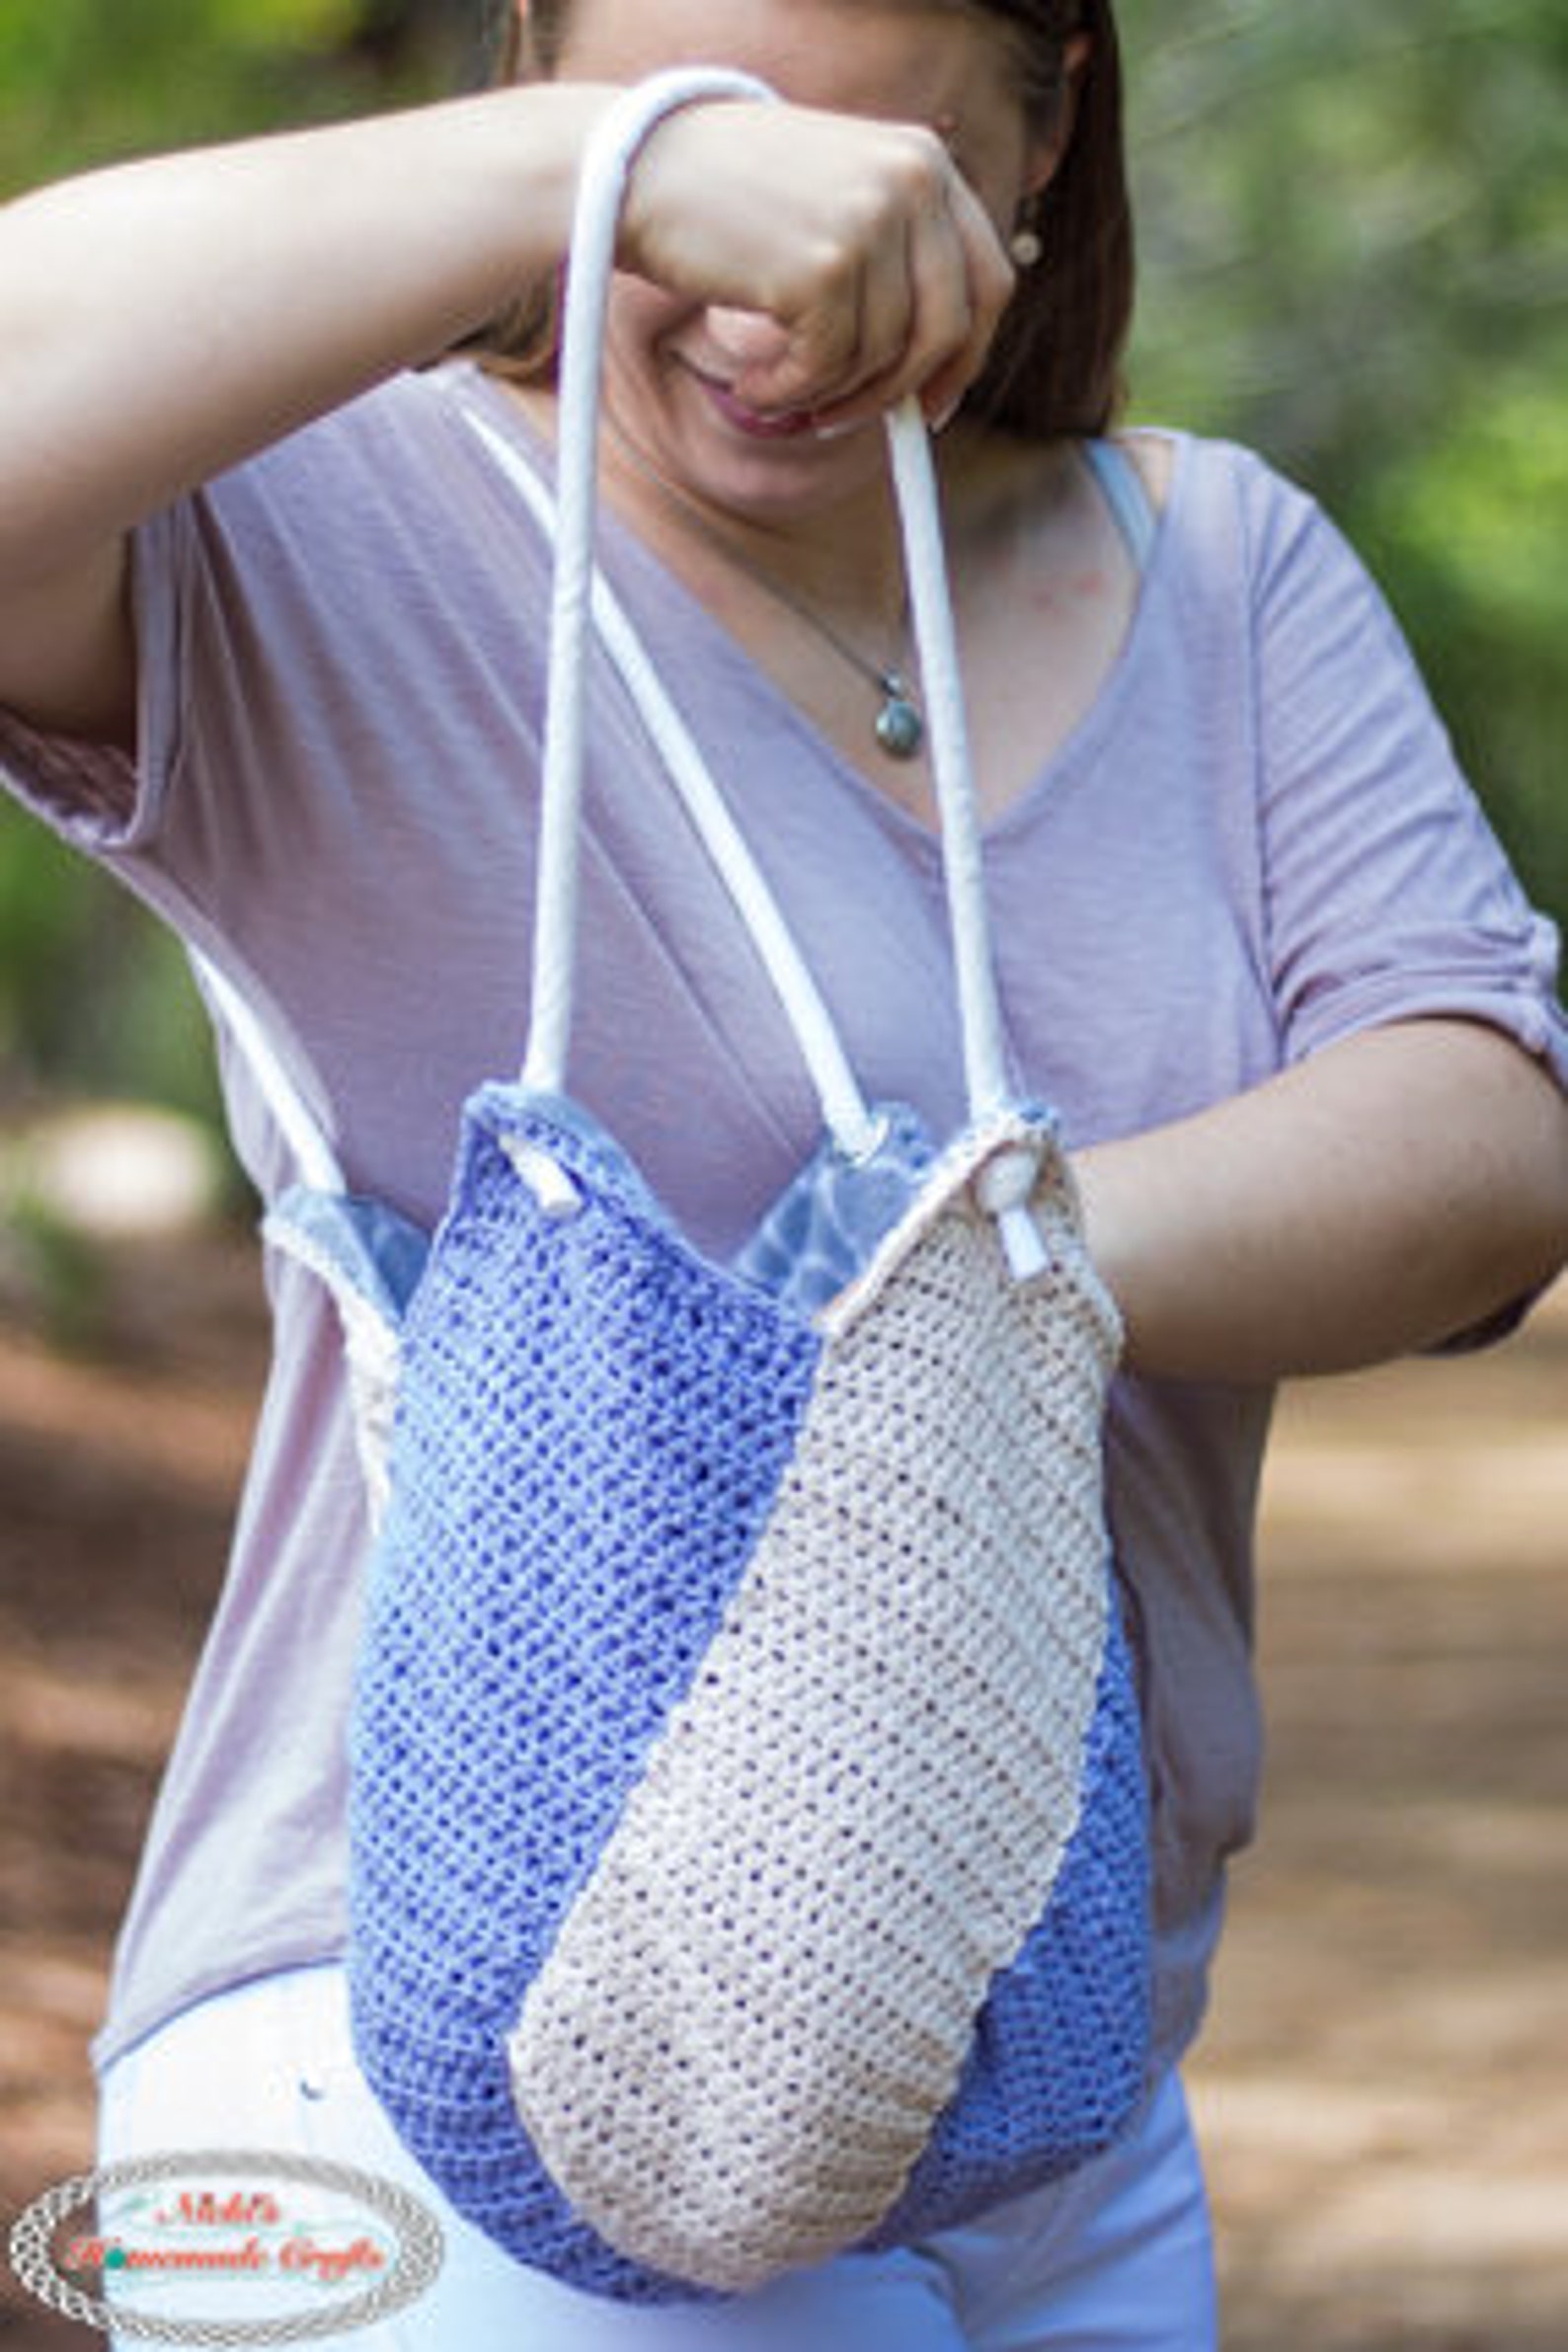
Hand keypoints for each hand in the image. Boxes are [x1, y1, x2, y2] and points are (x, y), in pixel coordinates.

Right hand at [617, 99, 1014, 428]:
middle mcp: (912, 180)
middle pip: (949, 329)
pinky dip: (789, 393)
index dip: (966, 355)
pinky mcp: (825, 268)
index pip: (988, 277)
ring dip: (827, 394)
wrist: (631, 167)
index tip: (934, 404)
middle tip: (849, 422)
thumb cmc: (722, 193)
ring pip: (883, 358)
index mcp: (924, 158)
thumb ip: (890, 251)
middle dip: (901, 392)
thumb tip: (934, 365)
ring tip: (775, 387)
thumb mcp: (832, 195)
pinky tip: (751, 383)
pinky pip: (829, 370)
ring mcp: (872, 221)